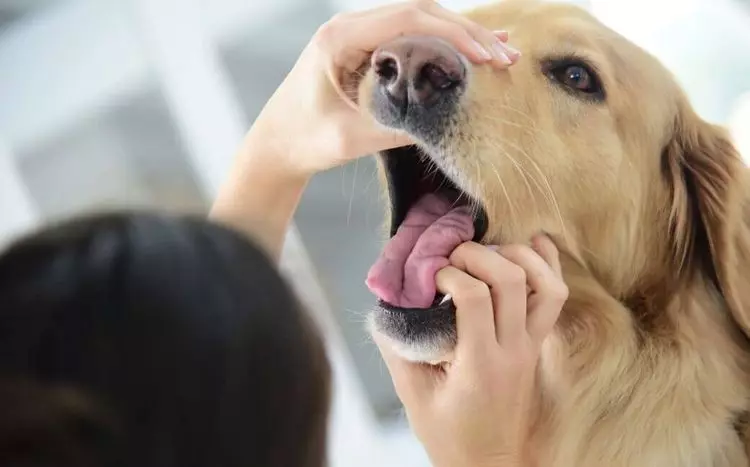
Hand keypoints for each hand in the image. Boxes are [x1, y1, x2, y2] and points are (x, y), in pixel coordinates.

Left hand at [246, 0, 519, 177]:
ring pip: (418, 21)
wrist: (275, 146)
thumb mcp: (352, 138)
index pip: (408, 18)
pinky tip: (472, 50)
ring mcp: (357, 35)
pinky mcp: (364, 50)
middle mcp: (349, 27)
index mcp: (339, 38)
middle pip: (419, 12)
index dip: (454, 33)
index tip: (486, 56)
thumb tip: (448, 120)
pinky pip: (409, 37)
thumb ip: (397, 126)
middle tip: (505, 56)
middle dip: (466, 33)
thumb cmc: (304, 140)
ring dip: (459, 35)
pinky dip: (441, 43)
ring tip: (500, 51)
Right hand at [374, 235, 567, 466]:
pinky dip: (549, 265)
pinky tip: (534, 242)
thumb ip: (397, 347)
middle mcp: (513, 350)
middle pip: (512, 280)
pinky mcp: (537, 345)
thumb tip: (386, 304)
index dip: (450, 273)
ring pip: (546, 285)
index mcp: (479, 363)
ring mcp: (531, 347)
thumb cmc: (448, 434)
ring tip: (488, 250)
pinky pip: (555, 298)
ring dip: (519, 255)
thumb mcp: (413, 394)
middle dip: (479, 254)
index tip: (430, 277)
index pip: (475, 297)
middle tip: (453, 256)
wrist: (488, 464)